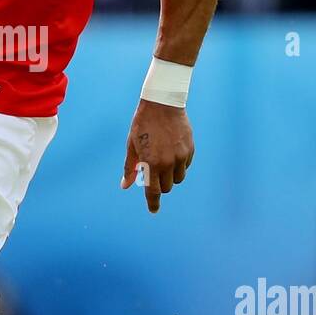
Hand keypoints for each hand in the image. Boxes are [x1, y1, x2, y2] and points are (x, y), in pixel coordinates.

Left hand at [120, 99, 193, 213]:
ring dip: (170, 176)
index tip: (153, 210)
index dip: (153, 203)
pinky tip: (172, 152)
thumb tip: (125, 186)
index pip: (153, 191)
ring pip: (178, 179)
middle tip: (153, 172)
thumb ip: (130, 167)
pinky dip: (179, 165)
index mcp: (151, 162)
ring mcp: (181, 156)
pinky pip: (186, 166)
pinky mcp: (190, 150)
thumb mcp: (132, 145)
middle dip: (159, 184)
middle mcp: (168, 162)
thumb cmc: (143, 124)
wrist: (163, 104)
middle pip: (166, 187)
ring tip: (163, 161)